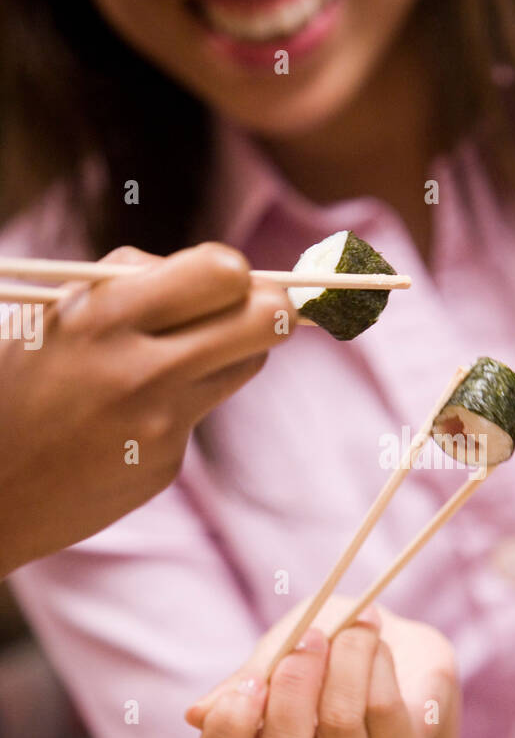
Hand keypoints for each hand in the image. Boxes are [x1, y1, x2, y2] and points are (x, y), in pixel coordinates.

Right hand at [0, 242, 291, 573]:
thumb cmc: (19, 382)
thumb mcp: (58, 312)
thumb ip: (134, 283)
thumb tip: (227, 273)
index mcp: (103, 315)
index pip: (223, 273)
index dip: (232, 273)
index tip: (222, 281)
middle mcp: (140, 369)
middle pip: (264, 321)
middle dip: (267, 309)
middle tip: (248, 311)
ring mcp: (159, 423)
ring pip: (246, 365)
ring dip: (229, 352)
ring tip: (177, 356)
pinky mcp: (165, 465)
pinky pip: (201, 412)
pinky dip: (180, 404)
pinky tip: (127, 418)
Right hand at [185, 596, 457, 737]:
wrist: (388, 641)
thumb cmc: (322, 648)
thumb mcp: (279, 649)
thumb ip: (248, 678)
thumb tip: (196, 716)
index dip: (228, 731)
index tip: (249, 681)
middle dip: (294, 684)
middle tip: (309, 637)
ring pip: (340, 723)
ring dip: (344, 658)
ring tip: (351, 626)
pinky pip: (382, 708)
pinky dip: (374, 661)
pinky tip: (375, 643)